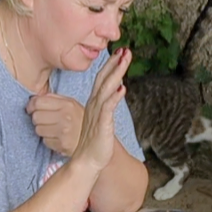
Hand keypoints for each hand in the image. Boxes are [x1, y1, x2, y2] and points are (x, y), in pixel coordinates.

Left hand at [27, 93, 85, 156]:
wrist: (96, 141)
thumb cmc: (80, 121)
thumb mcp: (71, 104)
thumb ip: (53, 99)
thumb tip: (33, 99)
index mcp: (67, 104)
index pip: (38, 102)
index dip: (31, 106)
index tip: (31, 109)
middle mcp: (65, 117)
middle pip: (35, 116)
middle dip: (37, 119)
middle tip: (44, 120)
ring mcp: (63, 132)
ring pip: (38, 129)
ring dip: (42, 130)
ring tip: (52, 129)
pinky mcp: (62, 144)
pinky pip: (45, 141)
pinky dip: (48, 140)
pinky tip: (57, 137)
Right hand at [70, 48, 130, 172]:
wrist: (86, 162)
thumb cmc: (94, 143)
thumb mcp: (100, 121)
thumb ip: (105, 107)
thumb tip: (113, 96)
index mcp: (94, 104)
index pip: (102, 80)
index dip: (110, 66)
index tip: (119, 53)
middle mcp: (94, 105)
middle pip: (104, 79)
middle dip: (115, 63)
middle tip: (125, 49)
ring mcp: (97, 114)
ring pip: (107, 88)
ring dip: (116, 72)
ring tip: (124, 59)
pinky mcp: (102, 124)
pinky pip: (108, 108)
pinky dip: (115, 97)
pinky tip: (123, 88)